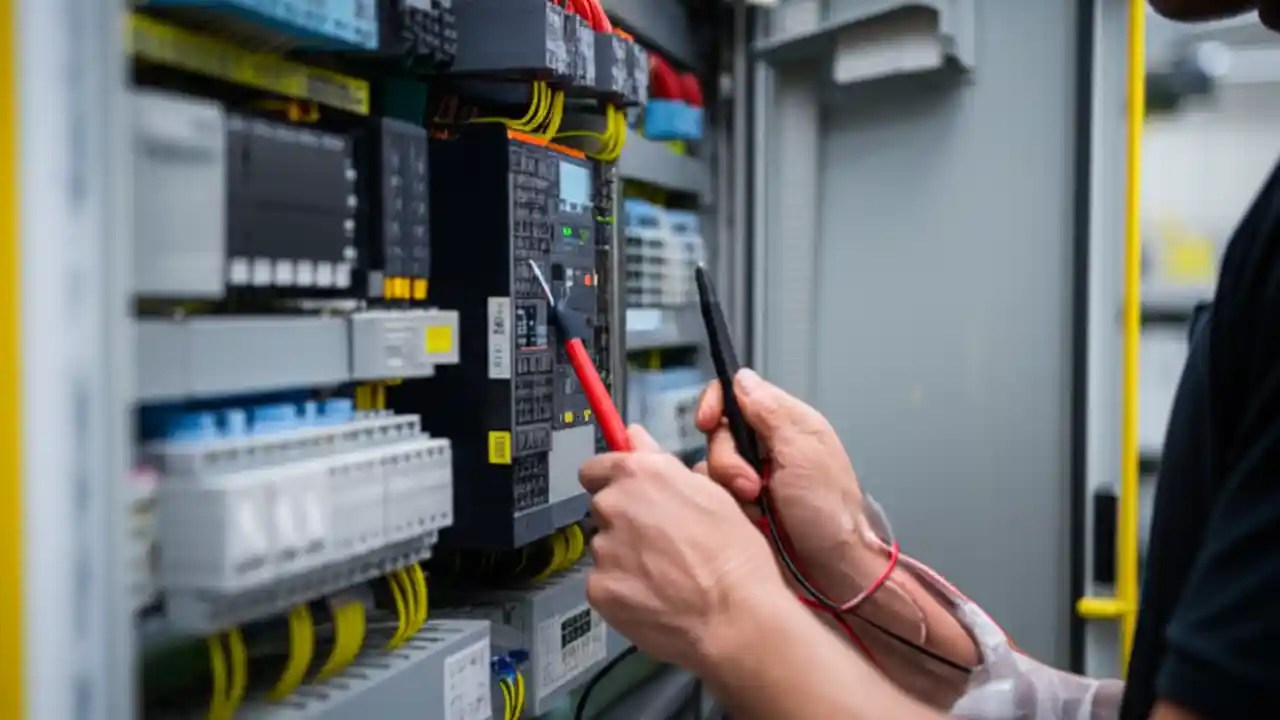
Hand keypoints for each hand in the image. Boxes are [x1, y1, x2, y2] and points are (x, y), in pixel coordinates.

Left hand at [579, 425, 791, 671]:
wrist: (735, 616)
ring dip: (625, 557)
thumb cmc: (734, 553)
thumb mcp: (711, 492)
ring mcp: (603, 549)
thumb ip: (660, 462)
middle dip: (624, 522)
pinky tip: (655, 598)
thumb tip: (632, 435)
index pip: (595, 469)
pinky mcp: (599, 588)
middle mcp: (613, 505)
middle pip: (603, 509)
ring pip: (605, 548)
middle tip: (662, 542)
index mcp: (640, 474)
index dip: (610, 481)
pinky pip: (604, 583)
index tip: (627, 495)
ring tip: (665, 575)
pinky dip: (623, 590)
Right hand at [696, 369, 873, 569]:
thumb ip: (771, 412)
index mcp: (787, 424)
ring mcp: (753, 478)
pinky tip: (747, 520)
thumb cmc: (829, 512)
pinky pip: (713, 495)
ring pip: (712, 467)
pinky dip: (725, 506)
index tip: (706, 423)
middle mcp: (767, 446)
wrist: (834, 571)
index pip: (737, 394)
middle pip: (719, 434)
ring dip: (727, 488)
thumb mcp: (803, 453)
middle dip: (727, 461)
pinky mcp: (743, 507)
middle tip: (751, 486)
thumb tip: (742, 377)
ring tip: (755, 509)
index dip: (716, 404)